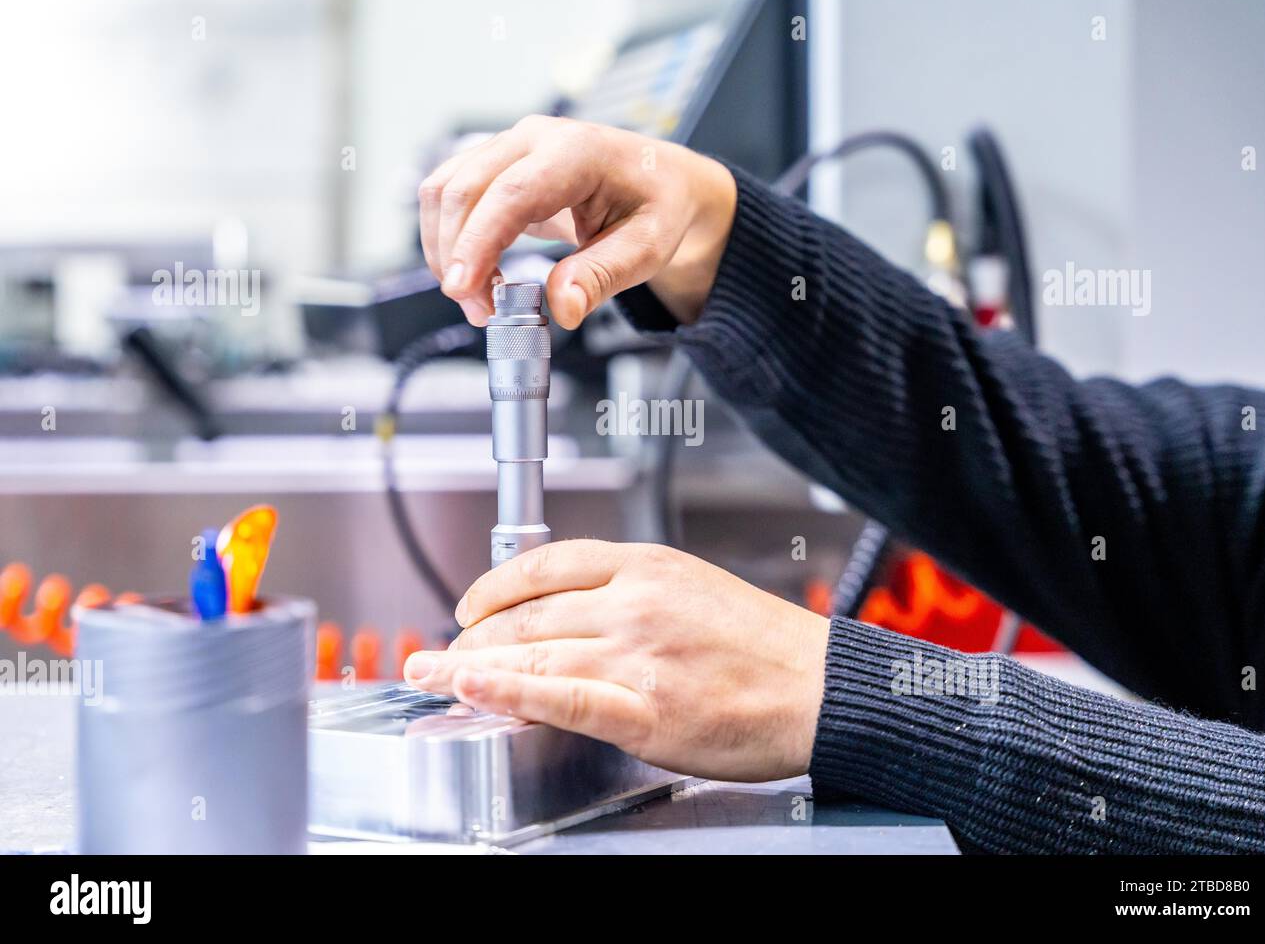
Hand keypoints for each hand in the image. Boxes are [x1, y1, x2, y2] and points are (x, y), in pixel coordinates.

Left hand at [403, 540, 829, 781]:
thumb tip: (572, 611)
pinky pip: (561, 698)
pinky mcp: (644, 710)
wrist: (822, 688)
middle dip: (473, 637)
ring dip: (471, 667)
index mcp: (648, 566)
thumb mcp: (696, 588)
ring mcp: (637, 656)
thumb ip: (633, 593)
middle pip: (528, 613)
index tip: (470, 606)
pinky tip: (472, 691)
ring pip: (533, 655)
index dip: (493, 586)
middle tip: (442, 654)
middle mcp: (635, 603)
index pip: (546, 564)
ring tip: (432, 675)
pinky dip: (508, 694)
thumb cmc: (768, 645)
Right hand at [418, 115, 736, 328]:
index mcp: (577, 151)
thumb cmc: (657, 207)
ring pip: (445, 189)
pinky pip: (451, 194)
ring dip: (447, 249)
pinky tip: (476, 275)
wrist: (660, 182)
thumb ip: (602, 276)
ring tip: (478, 300)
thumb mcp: (647, 249)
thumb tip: (562, 307)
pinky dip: (451, 238)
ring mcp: (511, 146)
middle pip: (464, 189)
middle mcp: (535, 139)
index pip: (511, 193)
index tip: (463, 287)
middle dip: (456, 255)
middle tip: (479, 311)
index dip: (478, 241)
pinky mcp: (496, 164)